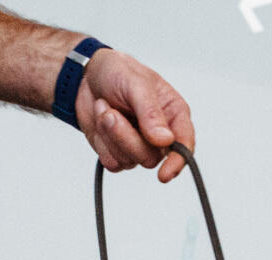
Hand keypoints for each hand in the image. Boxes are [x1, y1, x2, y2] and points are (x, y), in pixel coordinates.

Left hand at [75, 50, 195, 181]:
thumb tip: (166, 140)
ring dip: (110, 136)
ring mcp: (139, 145)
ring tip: (105, 109)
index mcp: (173, 113)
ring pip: (129, 161)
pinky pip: (112, 163)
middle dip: (126, 137)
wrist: (86, 77)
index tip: (164, 174)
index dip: (177, 162)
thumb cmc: (117, 72)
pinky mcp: (119, 152)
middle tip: (111, 113)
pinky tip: (101, 121)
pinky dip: (101, 143)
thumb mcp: (136, 83)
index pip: (184, 145)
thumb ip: (151, 112)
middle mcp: (159, 134)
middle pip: (151, 158)